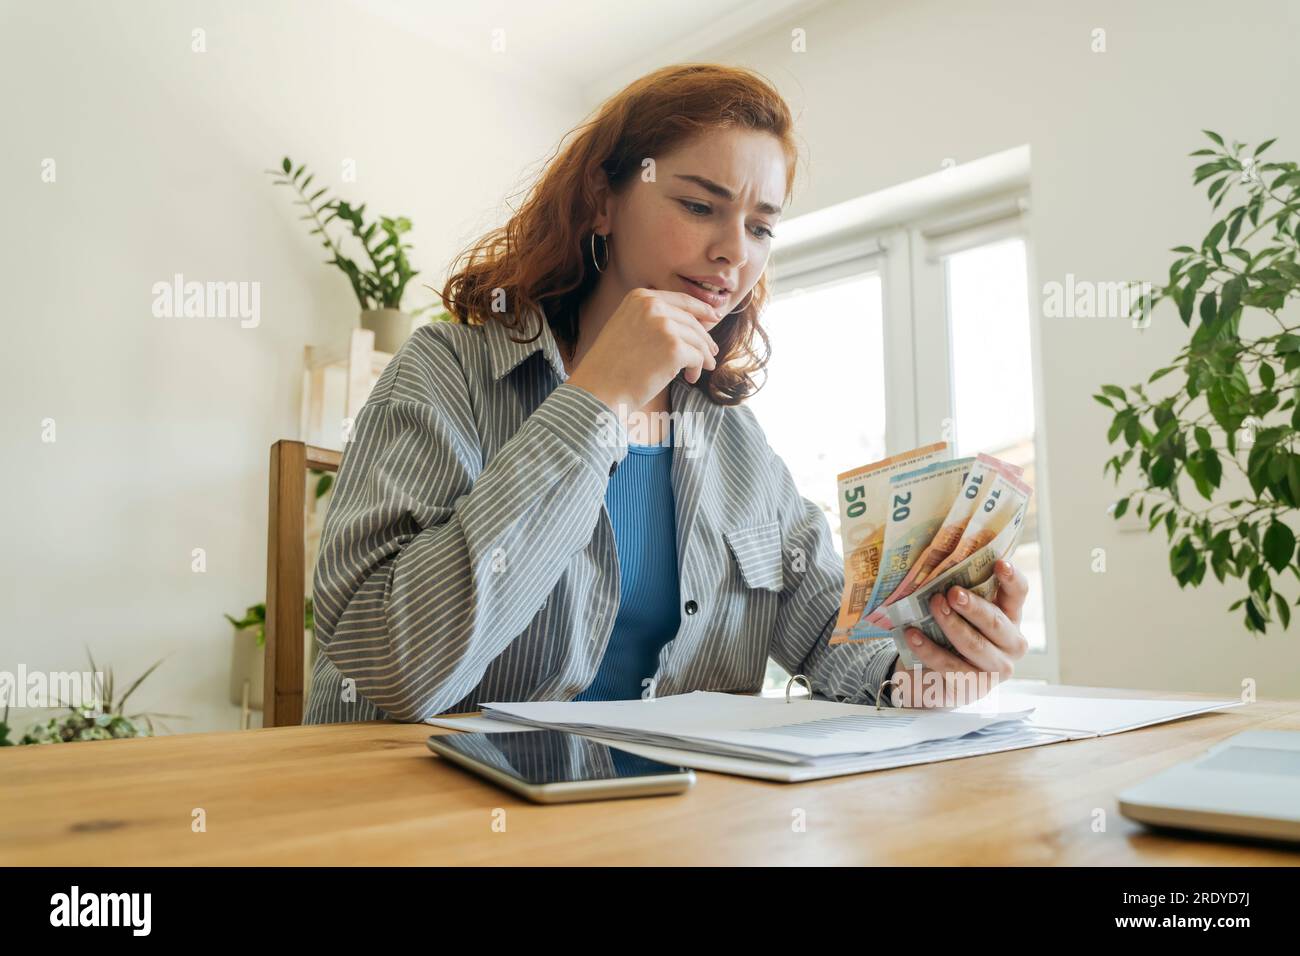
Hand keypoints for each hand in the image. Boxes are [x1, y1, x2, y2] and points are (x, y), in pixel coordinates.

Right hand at [566, 288, 721, 414]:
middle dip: (704, 339)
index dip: (701, 309)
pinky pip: (697, 357)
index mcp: (640, 297)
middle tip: (711, 353)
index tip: (713, 318)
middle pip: (692, 321)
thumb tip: (688, 324)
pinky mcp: (674, 348)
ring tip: (702, 369)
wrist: (599, 389)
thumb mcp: (626, 327)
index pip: (681, 300)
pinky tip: (689, 378)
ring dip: (702, 356)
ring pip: (697, 340)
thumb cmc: (610, 366)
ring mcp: (664, 326)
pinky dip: (697, 368)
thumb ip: (651, 319)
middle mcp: (652, 306)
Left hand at [889, 559, 1029, 707]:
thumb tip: (938, 567)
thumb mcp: (959, 612)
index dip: (1011, 579)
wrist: (933, 678)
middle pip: (995, 622)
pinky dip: (929, 649)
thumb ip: (959, 594)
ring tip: (933, 606)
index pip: (1018, 594)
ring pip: (975, 645)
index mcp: (1010, 616)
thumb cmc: (949, 634)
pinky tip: (912, 635)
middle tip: (951, 592)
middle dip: (973, 606)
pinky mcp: (973, 687)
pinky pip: (949, 665)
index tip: (1000, 563)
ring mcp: (995, 669)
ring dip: (952, 625)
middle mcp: (1011, 644)